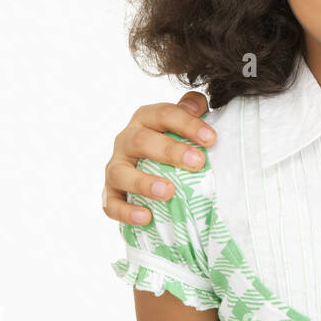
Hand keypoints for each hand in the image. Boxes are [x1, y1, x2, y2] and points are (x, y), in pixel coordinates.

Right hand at [103, 91, 213, 224]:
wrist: (149, 167)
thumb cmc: (173, 141)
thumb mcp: (182, 122)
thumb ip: (191, 109)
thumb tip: (197, 103)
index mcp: (146, 119)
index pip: (164, 114)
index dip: (188, 124)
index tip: (211, 138)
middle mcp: (127, 139)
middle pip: (142, 141)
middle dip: (169, 151)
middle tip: (197, 163)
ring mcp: (116, 166)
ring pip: (120, 172)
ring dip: (143, 183)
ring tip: (168, 192)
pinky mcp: (110, 192)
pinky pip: (110, 203)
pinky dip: (125, 211)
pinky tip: (145, 217)